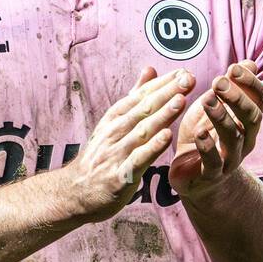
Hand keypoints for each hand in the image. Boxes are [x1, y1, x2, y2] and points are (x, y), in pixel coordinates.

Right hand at [60, 66, 192, 222]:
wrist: (74, 192)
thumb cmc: (100, 155)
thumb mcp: (113, 123)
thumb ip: (134, 97)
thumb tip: (150, 69)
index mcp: (114, 118)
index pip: (141, 96)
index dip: (162, 84)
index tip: (183, 72)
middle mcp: (114, 132)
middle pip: (144, 109)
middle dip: (167, 93)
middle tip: (188, 79)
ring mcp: (116, 153)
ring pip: (142, 131)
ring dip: (162, 115)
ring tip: (180, 101)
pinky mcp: (119, 176)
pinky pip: (138, 159)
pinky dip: (152, 147)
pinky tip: (166, 137)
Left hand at [170, 60, 262, 199]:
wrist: (194, 177)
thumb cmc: (206, 135)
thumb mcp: (216, 108)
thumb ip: (231, 87)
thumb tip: (249, 62)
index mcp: (248, 121)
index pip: (260, 99)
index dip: (251, 83)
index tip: (234, 68)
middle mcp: (245, 139)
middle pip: (252, 117)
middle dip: (237, 97)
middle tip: (218, 81)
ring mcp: (230, 158)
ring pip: (234, 137)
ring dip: (221, 117)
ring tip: (207, 100)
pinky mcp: (211, 174)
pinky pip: (213, 162)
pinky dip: (207, 148)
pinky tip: (199, 134)